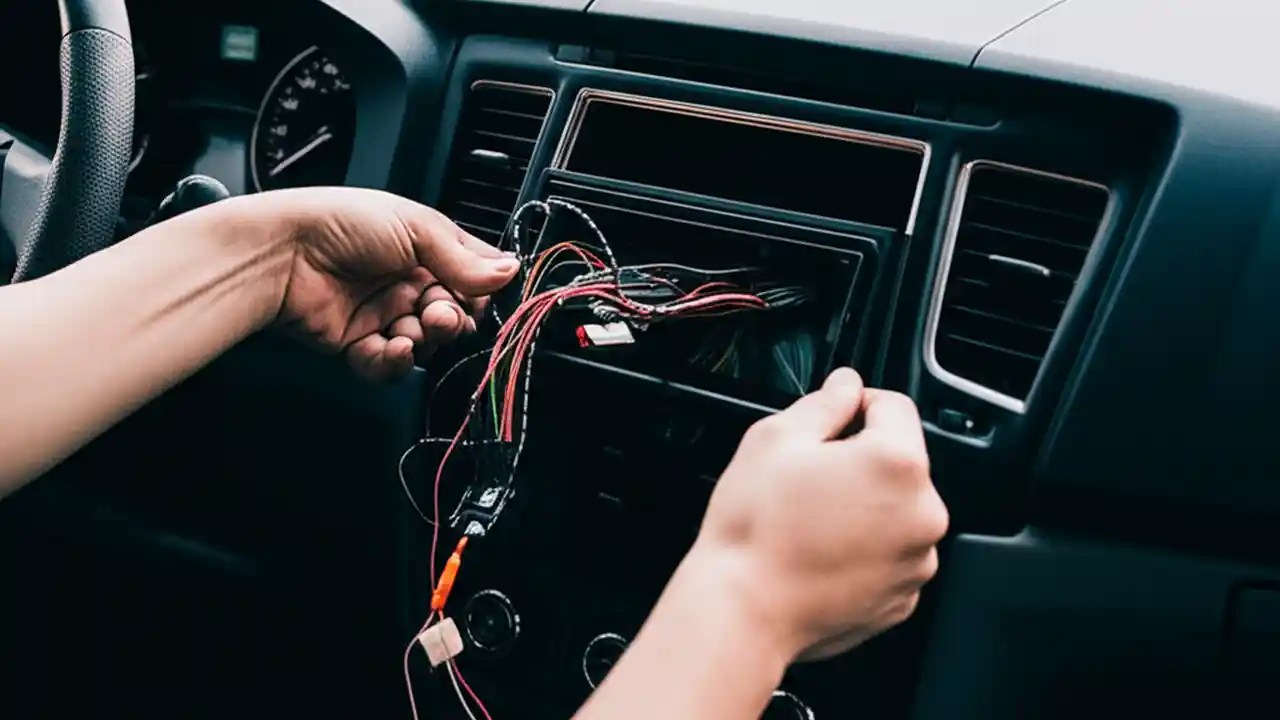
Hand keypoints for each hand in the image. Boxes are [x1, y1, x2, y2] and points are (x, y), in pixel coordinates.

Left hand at [255, 187, 518, 378]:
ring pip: (425, 344)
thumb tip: (510, 271)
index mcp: (426, 249)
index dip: (480, 292)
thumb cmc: (340, 223)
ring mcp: (384, 314)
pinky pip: (390, 365)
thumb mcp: (415, 228)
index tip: (484, 297)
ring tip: (412, 326)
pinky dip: (396, 361)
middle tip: (441, 314)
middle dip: (452, 319)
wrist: (281, 253)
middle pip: (452, 316)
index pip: (471, 277)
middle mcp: (408, 282)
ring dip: (425, 339)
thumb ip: (464, 259)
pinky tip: (394, 345)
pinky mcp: (359, 344)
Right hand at [695, 368, 947, 660]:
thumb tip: (846, 386)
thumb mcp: (774, 439)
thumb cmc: (754, 529)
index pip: (894, 406)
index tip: (828, 421)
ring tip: (811, 520)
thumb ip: (823, 403)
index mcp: (898, 464)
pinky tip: (820, 551)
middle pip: (899, 462)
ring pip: (896, 510)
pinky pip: (890, 555)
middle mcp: (924, 513)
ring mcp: (917, 561)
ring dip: (865, 506)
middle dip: (860, 461)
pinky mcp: (902, 598)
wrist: (742, 611)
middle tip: (807, 478)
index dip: (855, 405)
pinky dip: (864, 548)